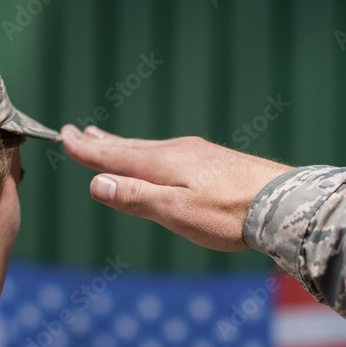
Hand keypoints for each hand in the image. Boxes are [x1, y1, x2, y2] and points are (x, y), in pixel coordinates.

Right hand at [61, 124, 292, 251]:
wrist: (282, 204)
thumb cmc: (228, 214)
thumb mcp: (174, 211)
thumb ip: (135, 197)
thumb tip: (96, 183)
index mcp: (161, 163)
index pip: (113, 156)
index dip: (86, 151)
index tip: (64, 137)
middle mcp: (177, 151)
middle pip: (130, 147)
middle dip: (102, 142)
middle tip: (79, 132)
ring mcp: (198, 154)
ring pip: (151, 148)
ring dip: (126, 145)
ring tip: (109, 140)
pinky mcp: (216, 162)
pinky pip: (171, 153)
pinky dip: (151, 152)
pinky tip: (159, 157)